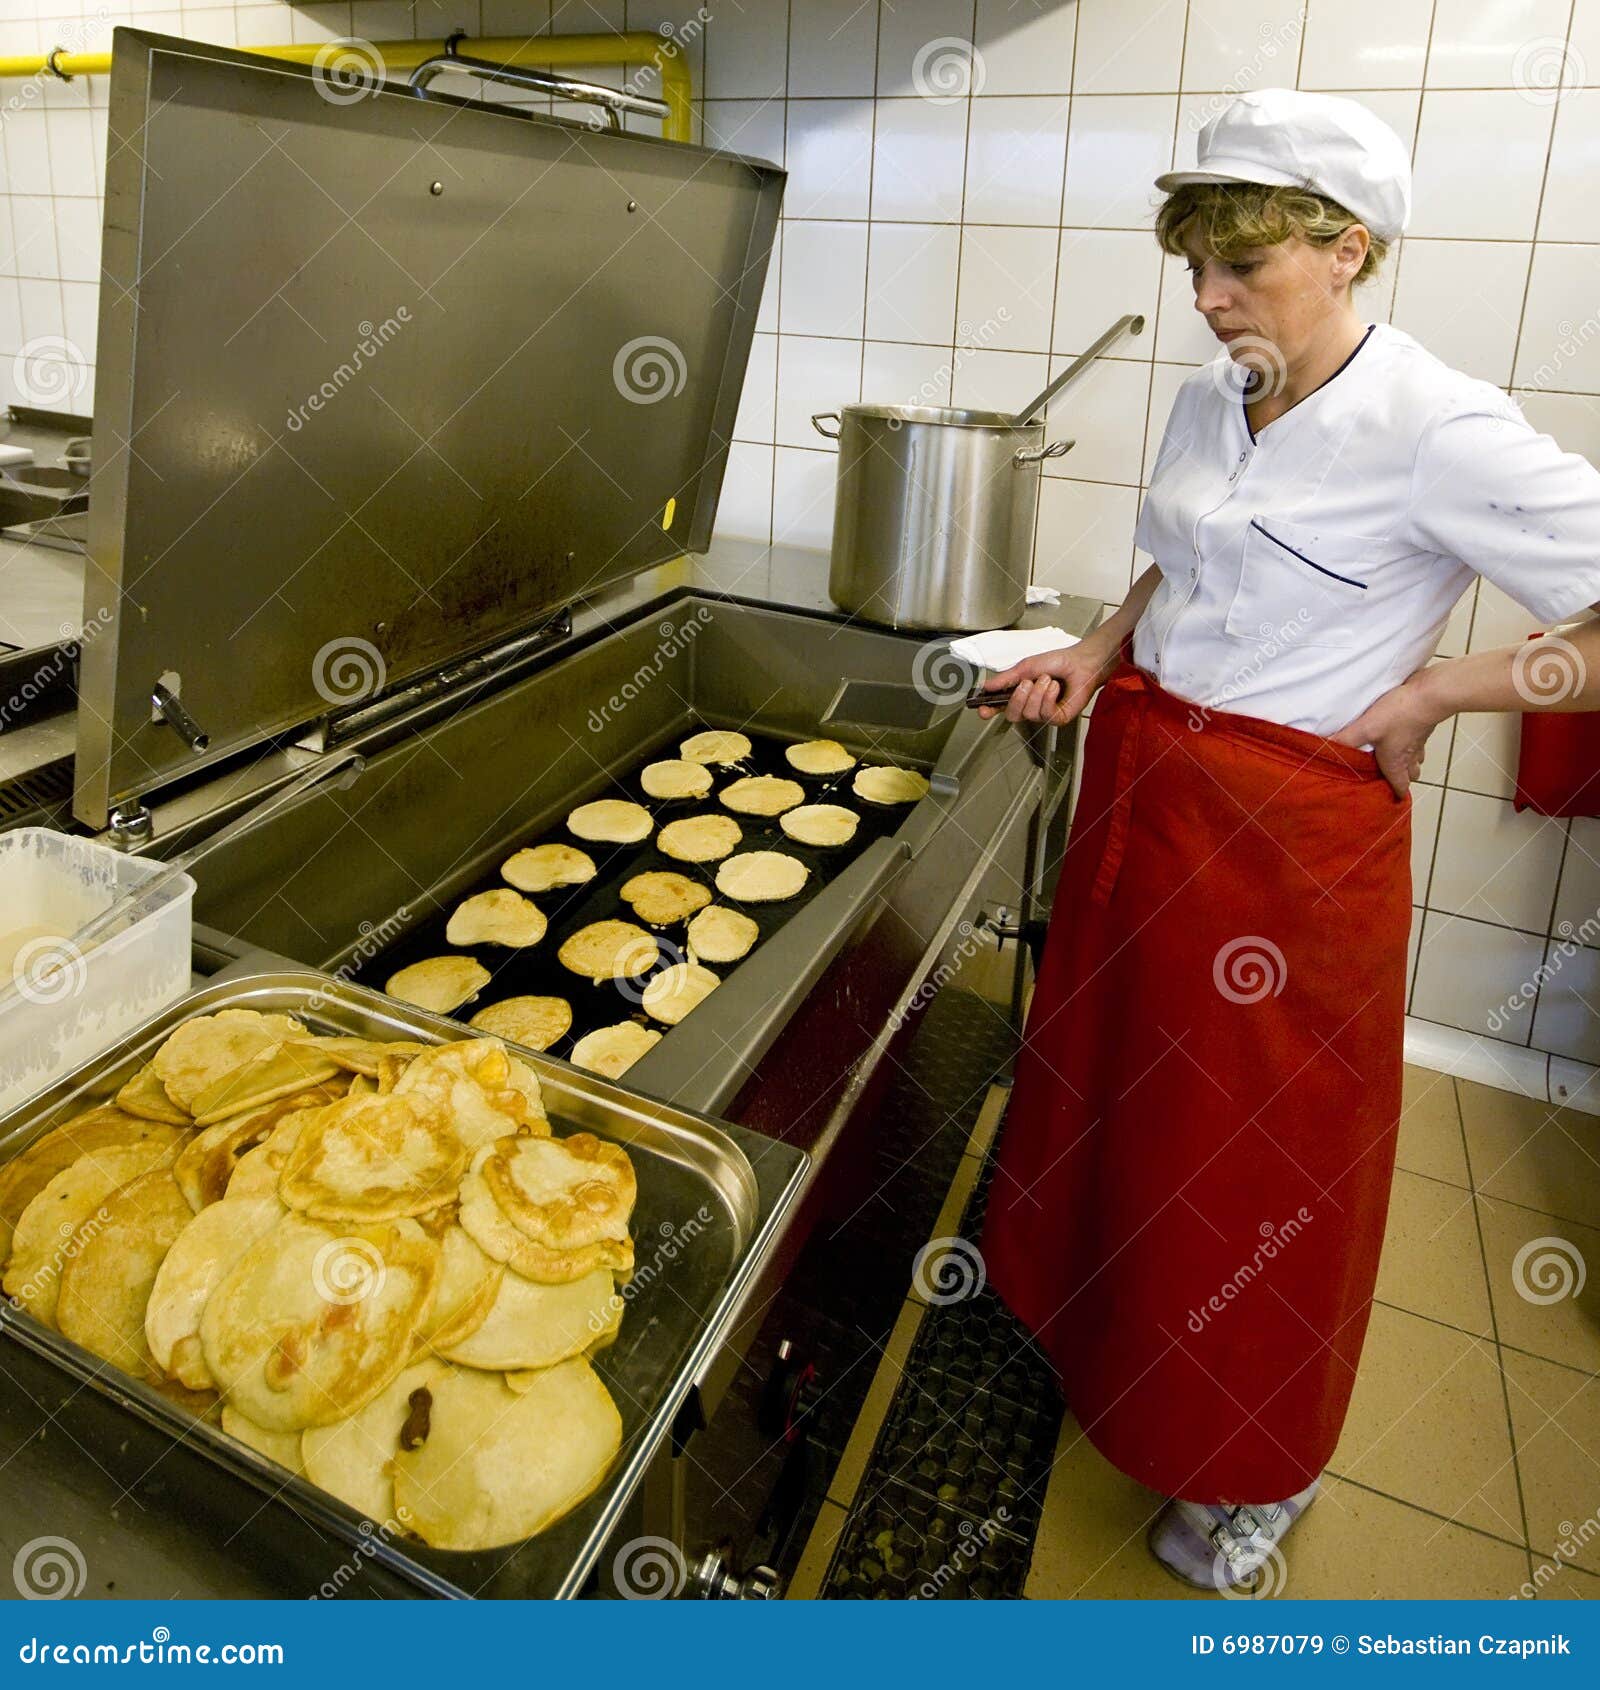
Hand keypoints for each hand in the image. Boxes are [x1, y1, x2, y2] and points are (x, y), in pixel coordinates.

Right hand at [976, 634, 1120, 727]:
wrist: (1081, 662)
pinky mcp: (1058, 718)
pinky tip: (1055, 688)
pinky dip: (1048, 698)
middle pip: (1012, 715)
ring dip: (1037, 693)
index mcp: (1020, 694)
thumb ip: (1005, 679)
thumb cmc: (1058, 662)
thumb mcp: (1026, 667)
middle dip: (1017, 698)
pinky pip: (1045, 715)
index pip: (1000, 706)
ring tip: (1048, 680)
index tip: (982, 709)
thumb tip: (986, 686)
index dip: (989, 709)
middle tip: (1027, 682)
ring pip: (1029, 714)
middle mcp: (1031, 706)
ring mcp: (1044, 714)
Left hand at [1329, 673, 1443, 799]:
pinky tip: (1403, 735)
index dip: (1395, 795)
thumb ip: (1345, 739)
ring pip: (1416, 759)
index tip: (1388, 800)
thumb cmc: (1398, 715)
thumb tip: (1323, 748)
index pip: (1400, 786)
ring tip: (1395, 759)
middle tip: (1387, 778)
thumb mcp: (1365, 728)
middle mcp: (1410, 756)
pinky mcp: (1423, 727)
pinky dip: (1412, 743)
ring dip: (1407, 761)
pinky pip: (1418, 742)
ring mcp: (1419, 742)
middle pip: (1409, 775)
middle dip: (1401, 778)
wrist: (1429, 694)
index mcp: (1396, 762)